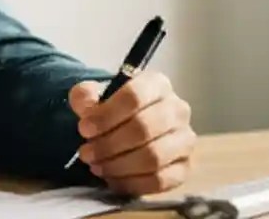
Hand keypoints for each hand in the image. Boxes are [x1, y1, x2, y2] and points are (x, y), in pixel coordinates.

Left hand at [68, 71, 195, 195]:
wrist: (130, 125)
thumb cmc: (113, 108)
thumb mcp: (94, 94)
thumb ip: (85, 96)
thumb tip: (86, 108)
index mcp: (157, 84)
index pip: (134, 96)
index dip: (106, 115)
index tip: (84, 129)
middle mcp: (177, 110)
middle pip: (144, 129)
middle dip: (109, 144)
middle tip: (86, 152)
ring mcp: (184, 140)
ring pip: (153, 158)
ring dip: (118, 165)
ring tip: (96, 165)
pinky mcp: (184, 168)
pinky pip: (160, 180)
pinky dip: (131, 183)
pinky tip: (111, 179)